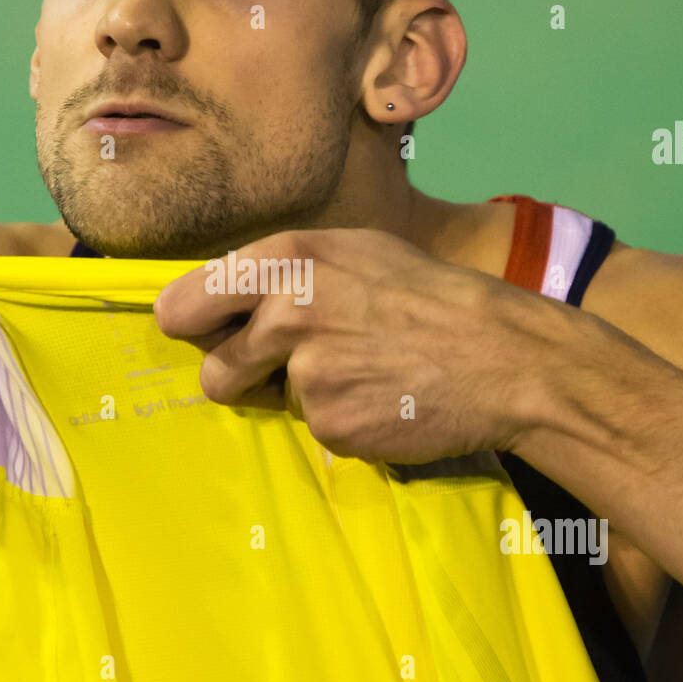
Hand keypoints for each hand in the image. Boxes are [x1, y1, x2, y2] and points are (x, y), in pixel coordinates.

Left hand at [152, 227, 557, 464]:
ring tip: (350, 374)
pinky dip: (338, 420)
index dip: (194, 326)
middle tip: (281, 367)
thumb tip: (223, 297)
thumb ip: (283, 271)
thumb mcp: (352, 252)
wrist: (501, 356)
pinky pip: (311, 429)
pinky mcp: (331, 423)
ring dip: (290, 397)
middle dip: (236, 375)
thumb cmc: (428, 296)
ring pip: (263, 402)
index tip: (213, 333)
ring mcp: (307, 372)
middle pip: (211, 369)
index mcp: (286, 258)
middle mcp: (286, 311)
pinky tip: (378, 398)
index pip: (180, 306)